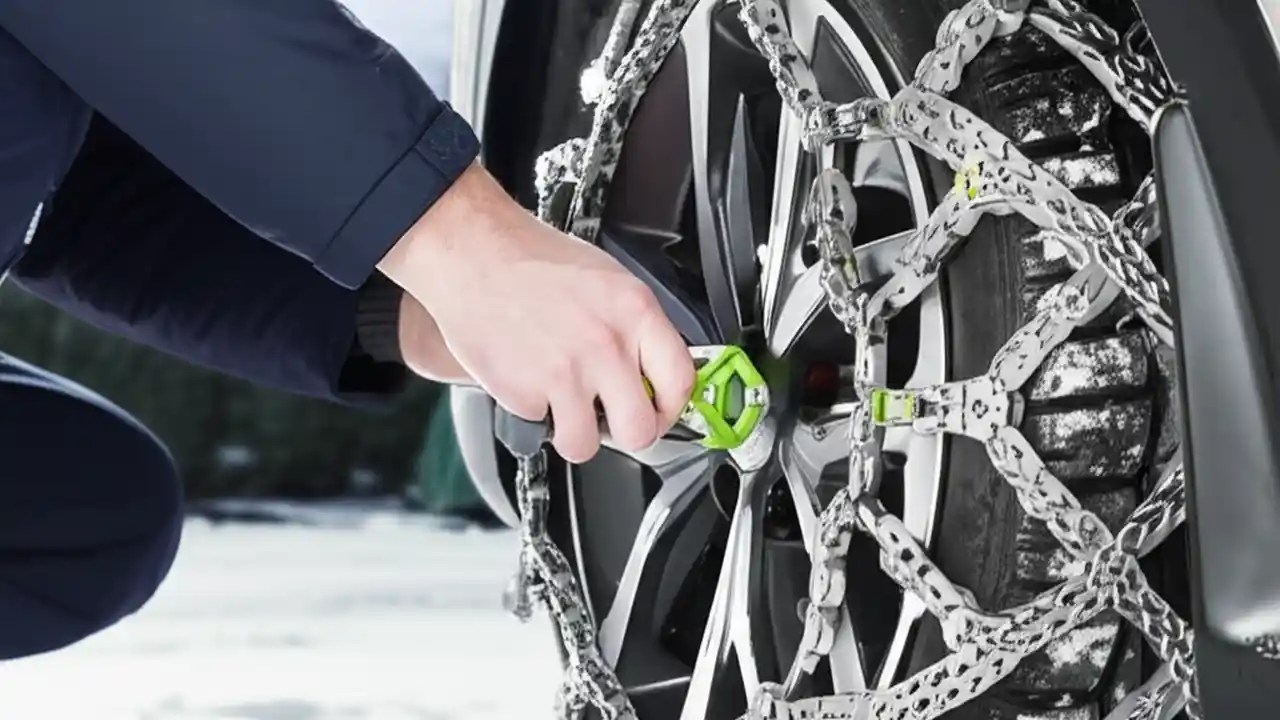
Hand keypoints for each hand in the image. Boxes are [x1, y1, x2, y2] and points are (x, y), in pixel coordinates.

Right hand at [379, 163, 694, 462]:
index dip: (673, 408)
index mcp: (635, 311)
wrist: (473, 252)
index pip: (682, 382)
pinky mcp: (527, 392)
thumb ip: (634, 325)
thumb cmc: (531, 258)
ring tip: (562, 408)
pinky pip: (540, 426)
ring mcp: (568, 372)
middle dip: (628, 434)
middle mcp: (607, 345)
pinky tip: (527, 379)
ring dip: (575, 435)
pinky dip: (533, 412)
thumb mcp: (606, 279)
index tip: (660, 412)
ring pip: (587, 446)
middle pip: (642, 430)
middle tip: (613, 421)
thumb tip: (651, 365)